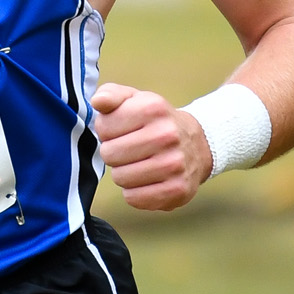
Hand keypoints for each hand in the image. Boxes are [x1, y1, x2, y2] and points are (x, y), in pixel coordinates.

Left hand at [90, 83, 211, 210]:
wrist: (196, 144)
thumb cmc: (155, 121)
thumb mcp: (134, 99)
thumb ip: (111, 95)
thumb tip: (98, 102)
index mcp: (153, 108)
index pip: (103, 128)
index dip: (106, 130)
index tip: (120, 130)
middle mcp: (166, 135)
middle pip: (110, 154)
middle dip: (113, 152)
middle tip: (127, 149)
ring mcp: (174, 164)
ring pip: (120, 178)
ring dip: (123, 173)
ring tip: (137, 163)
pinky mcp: (177, 189)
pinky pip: (134, 198)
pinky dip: (134, 191)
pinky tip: (146, 179)